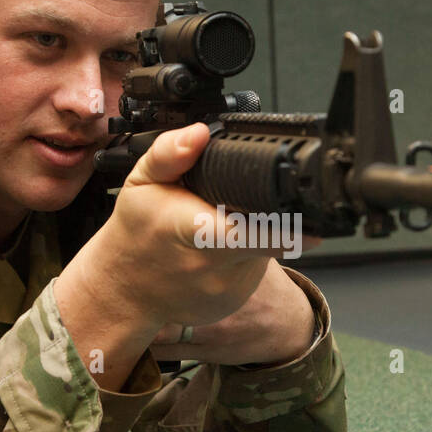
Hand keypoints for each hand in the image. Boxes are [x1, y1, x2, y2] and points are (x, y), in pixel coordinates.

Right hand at [56, 124, 310, 389]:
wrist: (124, 288)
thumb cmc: (137, 230)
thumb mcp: (141, 181)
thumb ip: (169, 152)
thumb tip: (200, 132)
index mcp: (189, 229)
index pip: (244, 231)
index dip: (283, 226)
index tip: (307, 218)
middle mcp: (210, 265)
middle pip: (270, 241)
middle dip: (282, 220)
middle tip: (268, 204)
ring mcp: (225, 287)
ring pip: (267, 250)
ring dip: (260, 232)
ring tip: (225, 222)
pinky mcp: (234, 299)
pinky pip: (256, 267)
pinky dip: (250, 253)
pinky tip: (224, 247)